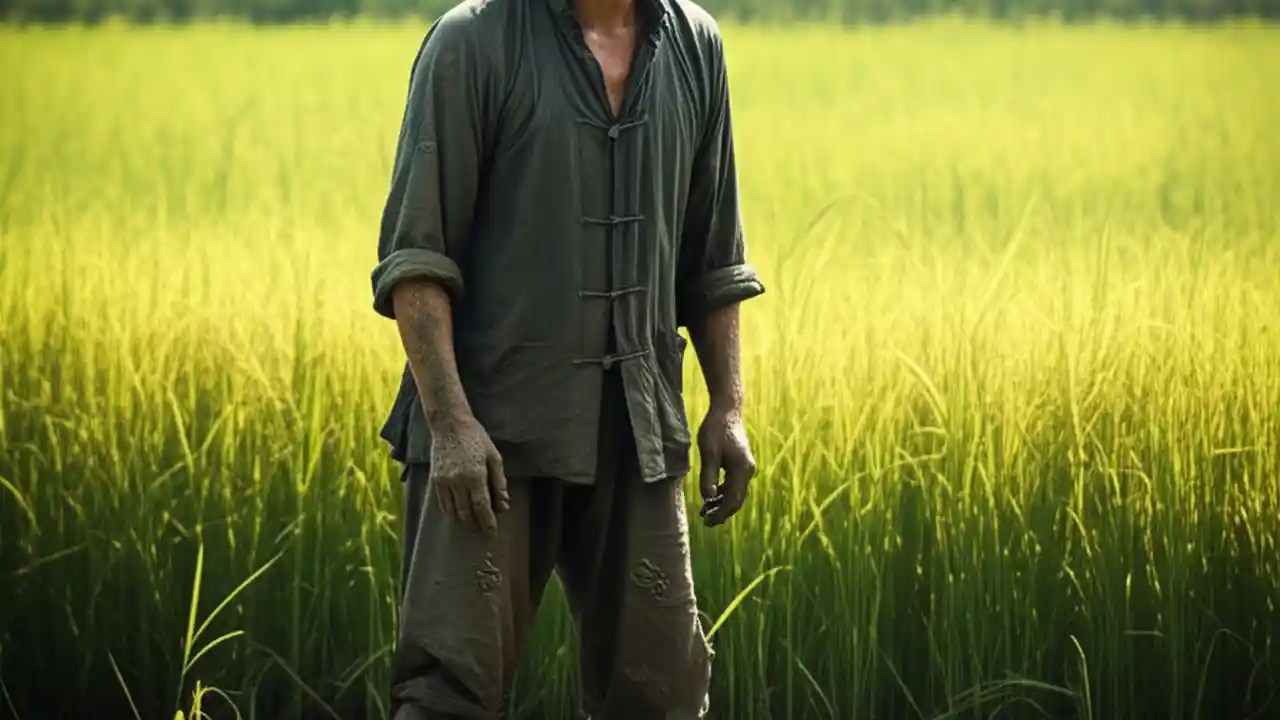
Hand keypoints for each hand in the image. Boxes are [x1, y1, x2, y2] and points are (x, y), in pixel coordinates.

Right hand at [428, 412, 509, 533]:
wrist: (449, 424)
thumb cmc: (476, 438)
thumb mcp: (494, 457)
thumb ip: (499, 482)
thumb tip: (503, 505)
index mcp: (476, 475)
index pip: (482, 506)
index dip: (487, 522)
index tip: (492, 533)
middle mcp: (458, 481)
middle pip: (466, 513)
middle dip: (475, 525)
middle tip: (482, 532)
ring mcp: (444, 481)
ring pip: (452, 511)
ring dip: (462, 521)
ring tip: (471, 525)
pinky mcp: (435, 480)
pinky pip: (442, 503)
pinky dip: (450, 511)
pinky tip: (457, 513)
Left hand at [696, 405, 756, 526]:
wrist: (727, 410)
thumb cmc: (715, 429)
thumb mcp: (708, 452)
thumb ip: (709, 476)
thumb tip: (708, 498)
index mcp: (741, 470)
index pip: (733, 500)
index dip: (721, 514)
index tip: (707, 522)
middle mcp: (748, 470)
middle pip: (737, 500)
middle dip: (722, 512)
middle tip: (706, 522)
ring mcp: (746, 467)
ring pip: (736, 493)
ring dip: (722, 503)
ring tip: (706, 511)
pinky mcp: (742, 462)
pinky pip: (735, 484)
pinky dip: (724, 493)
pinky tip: (712, 496)